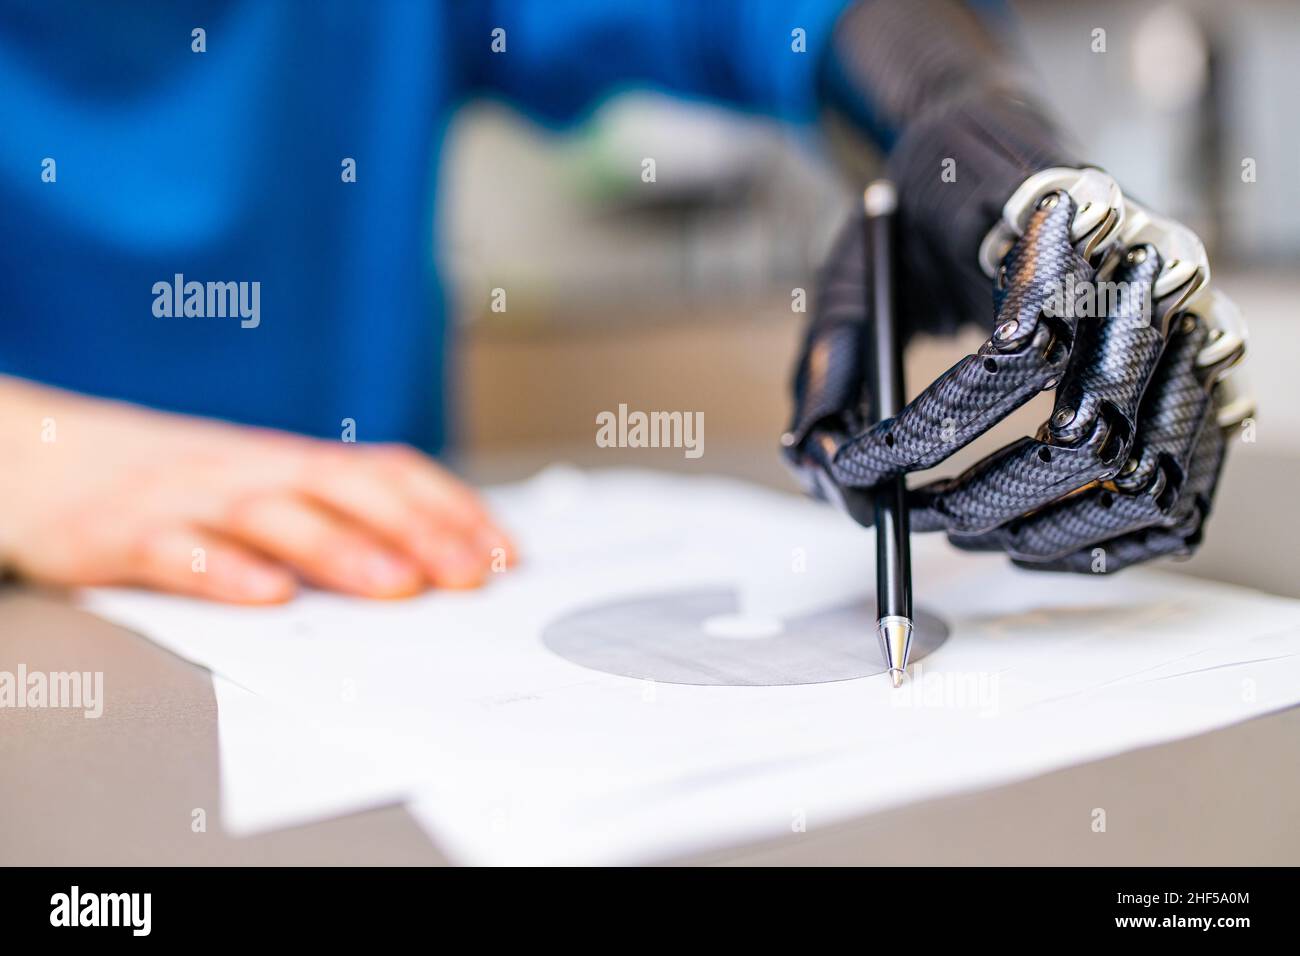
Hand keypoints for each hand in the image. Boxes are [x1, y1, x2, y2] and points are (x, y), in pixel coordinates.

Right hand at [0, 378, 515, 601]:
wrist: (53, 458)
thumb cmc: (188, 488)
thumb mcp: (269, 490)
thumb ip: (338, 518)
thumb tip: (437, 563)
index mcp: (296, 463)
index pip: (390, 472)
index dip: (452, 509)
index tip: (504, 554)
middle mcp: (256, 471)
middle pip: (348, 490)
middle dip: (419, 530)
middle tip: (470, 575)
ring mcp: (193, 498)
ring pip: (276, 516)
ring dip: (343, 549)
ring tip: (396, 584)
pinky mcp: (128, 533)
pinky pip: (180, 551)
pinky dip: (225, 571)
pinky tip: (268, 596)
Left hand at [785, 168, 1251, 572]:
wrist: (1000, 157)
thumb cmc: (923, 215)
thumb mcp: (861, 269)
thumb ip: (831, 360)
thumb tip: (817, 466)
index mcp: (1061, 217)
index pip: (1015, 348)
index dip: (928, 428)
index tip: (856, 464)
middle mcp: (1148, 269)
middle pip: (1086, 430)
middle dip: (980, 495)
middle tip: (907, 511)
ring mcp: (1188, 323)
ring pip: (1135, 473)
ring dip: (1036, 527)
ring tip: (957, 528)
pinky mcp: (1199, 371)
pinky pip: (1173, 489)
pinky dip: (1097, 539)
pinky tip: (1025, 540)